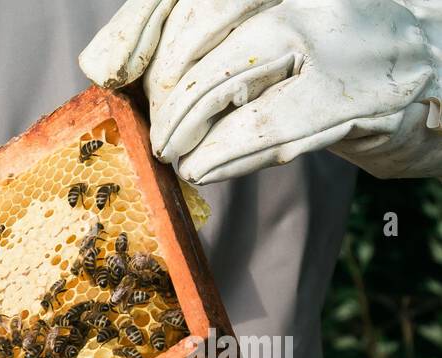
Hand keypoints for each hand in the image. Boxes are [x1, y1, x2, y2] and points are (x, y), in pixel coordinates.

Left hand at [80, 0, 441, 182]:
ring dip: (188, 125)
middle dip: (165, 88)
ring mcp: (335, 37)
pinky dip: (225, 152)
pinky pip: (269, 124)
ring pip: (232, 75)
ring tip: (176, 154)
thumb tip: (111, 60)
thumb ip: (205, 35)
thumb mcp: (272, 28)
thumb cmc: (332, 56)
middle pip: (203, 28)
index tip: (116, 70)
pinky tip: (203, 168)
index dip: (142, 24)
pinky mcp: (351, 93)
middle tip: (159, 132)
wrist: (432, 74)